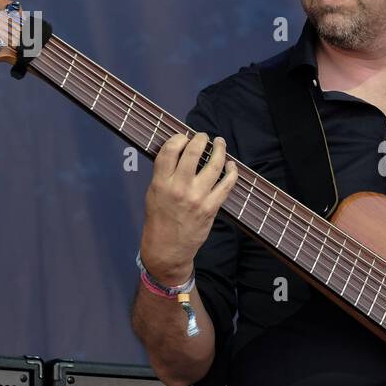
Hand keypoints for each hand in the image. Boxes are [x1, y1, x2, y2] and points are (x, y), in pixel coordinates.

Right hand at [139, 132, 237, 283]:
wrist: (167, 248)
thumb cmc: (159, 219)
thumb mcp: (153, 194)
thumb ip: (164, 174)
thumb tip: (179, 152)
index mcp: (161, 183)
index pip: (169, 151)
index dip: (178, 138)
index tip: (183, 136)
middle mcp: (179, 188)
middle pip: (193, 153)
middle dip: (200, 139)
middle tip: (203, 136)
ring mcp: (197, 197)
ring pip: (214, 166)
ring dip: (220, 151)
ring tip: (220, 143)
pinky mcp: (211, 207)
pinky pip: (226, 185)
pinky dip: (231, 172)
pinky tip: (231, 165)